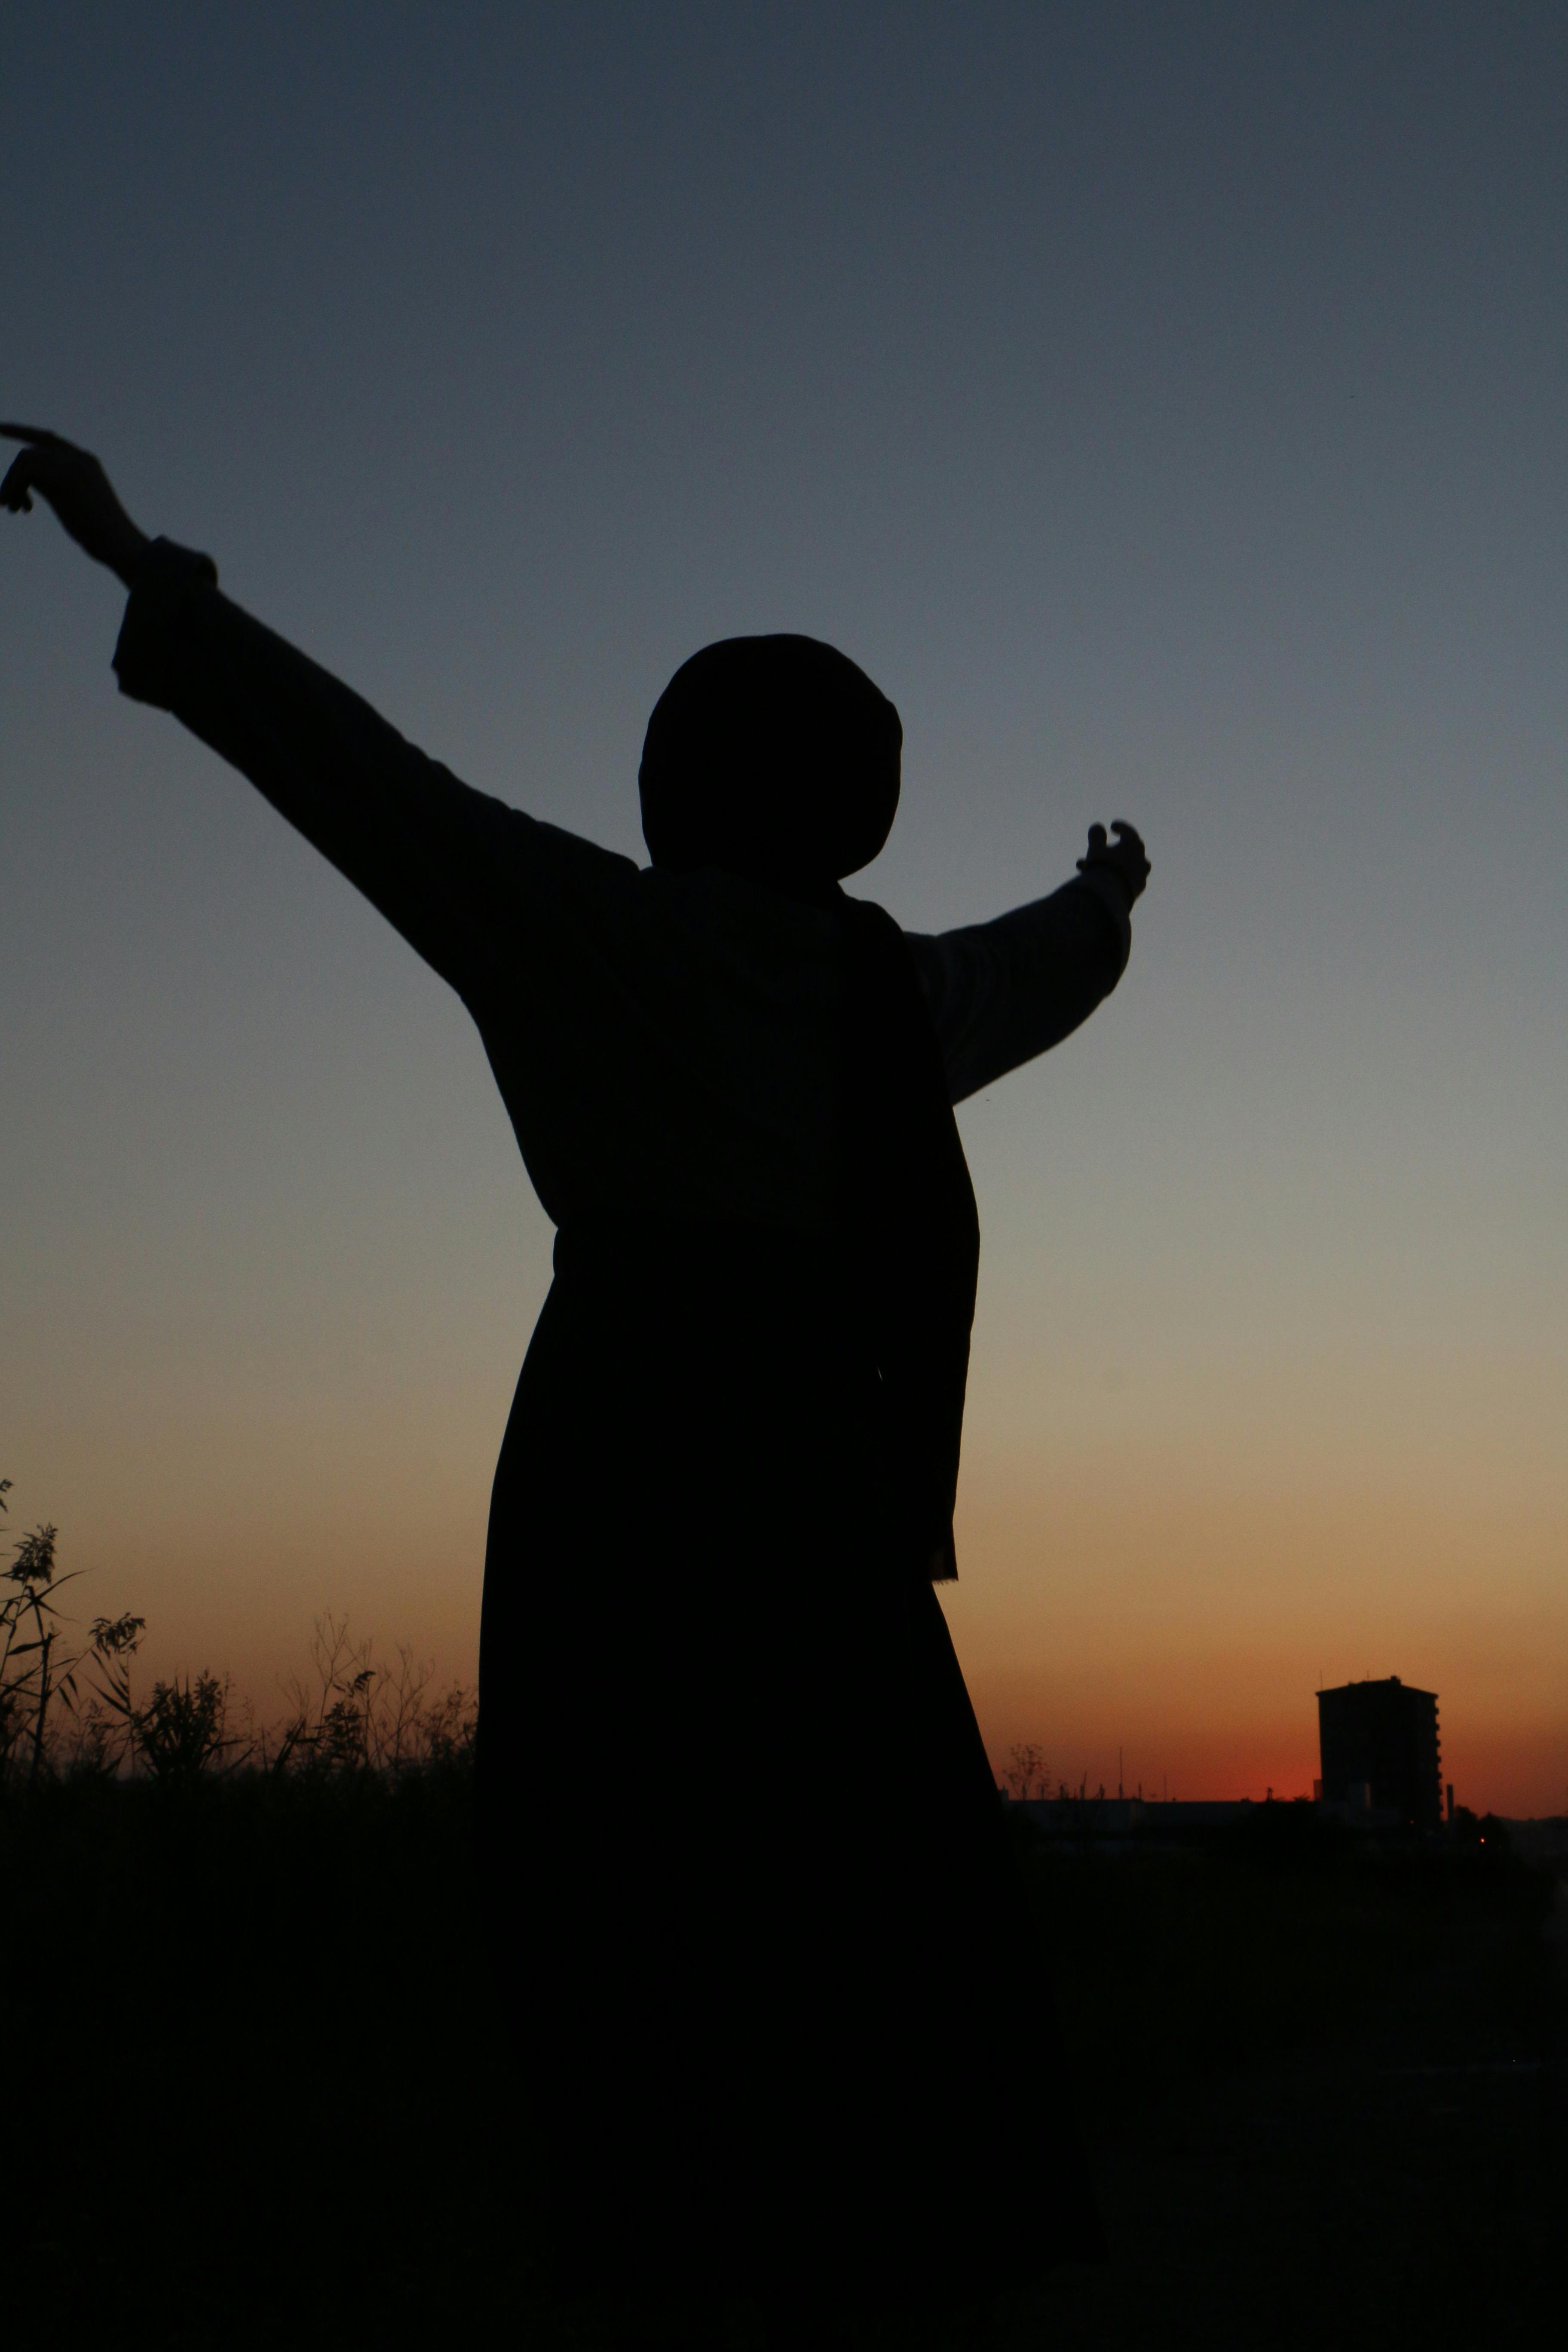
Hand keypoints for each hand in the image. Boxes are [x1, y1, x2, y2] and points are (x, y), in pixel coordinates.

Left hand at [1, 423, 148, 586]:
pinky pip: (23, 473)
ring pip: (23, 460)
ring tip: (12, 510)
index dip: (20, 431)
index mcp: (85, 461)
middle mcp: (76, 456)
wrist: (118, 542)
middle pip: (29, 452)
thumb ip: (58, 490)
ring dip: (11, 485)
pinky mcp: (59, 476)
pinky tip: (22, 509)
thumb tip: (28, 493)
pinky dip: (15, 489)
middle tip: (4, 503)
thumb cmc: (103, 536)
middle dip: (11, 476)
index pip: (46, 438)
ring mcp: (69, 464)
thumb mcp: (78, 507)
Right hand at [1077, 819, 1149, 907]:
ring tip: (1103, 867)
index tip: (1112, 826)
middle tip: (1104, 849)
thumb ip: (1097, 836)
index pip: (1129, 831)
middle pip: (1130, 849)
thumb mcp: (1096, 849)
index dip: (1120, 827)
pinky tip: (1107, 880)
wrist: (1111, 897)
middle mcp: (1141, 858)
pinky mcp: (1139, 890)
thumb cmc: (1103, 868)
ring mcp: (1142, 875)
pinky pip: (1128, 879)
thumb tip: (1097, 826)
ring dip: (1117, 863)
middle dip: (1115, 848)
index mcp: (1133, 844)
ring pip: (1129, 865)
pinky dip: (1119, 876)